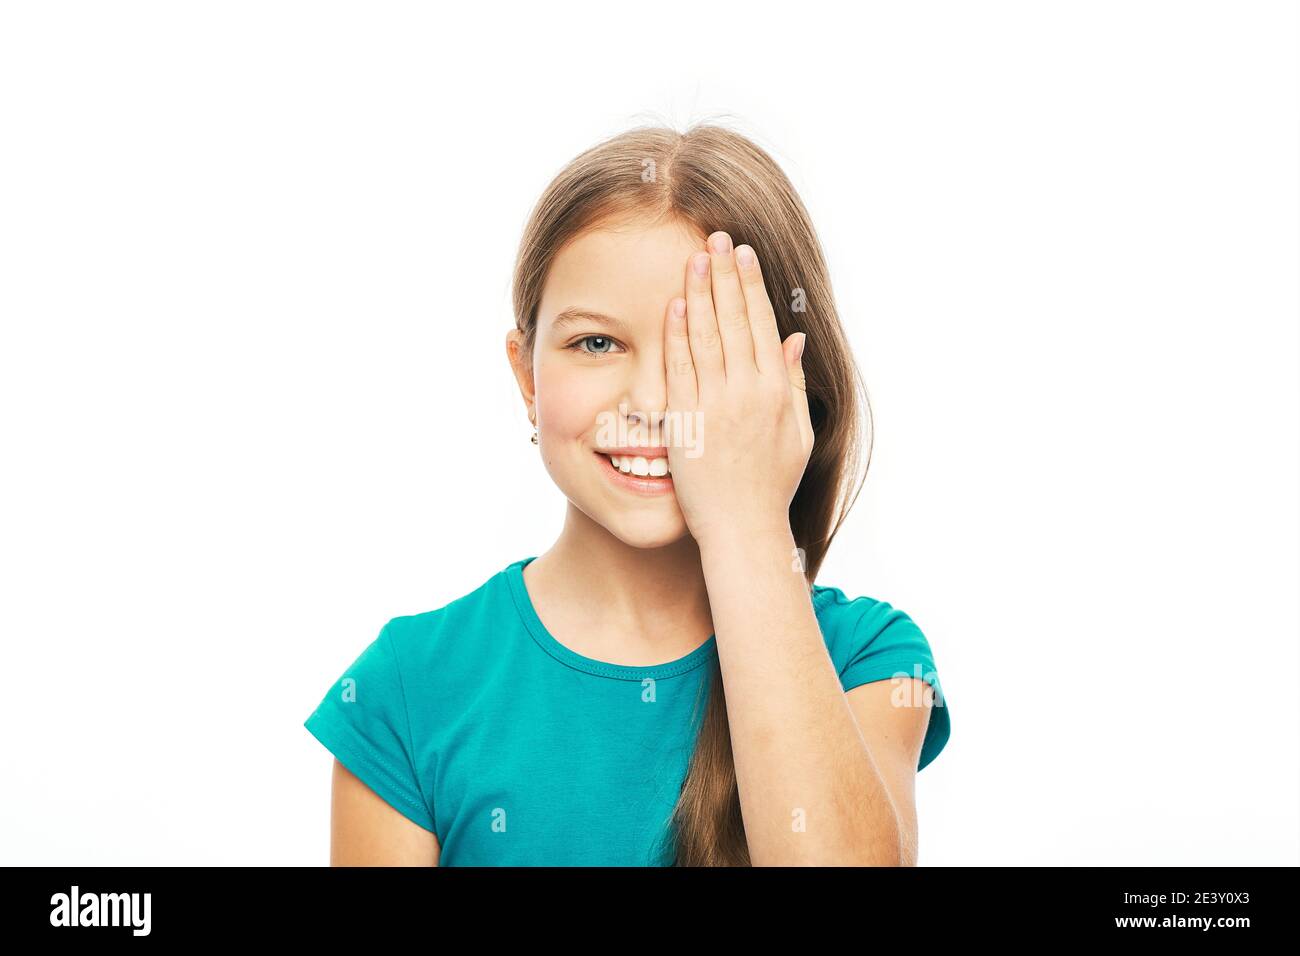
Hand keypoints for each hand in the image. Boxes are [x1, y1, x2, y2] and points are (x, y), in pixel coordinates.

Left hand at [662, 231, 813, 547]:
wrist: (742, 530)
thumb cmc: (770, 487)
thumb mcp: (797, 433)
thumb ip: (793, 382)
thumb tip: (794, 337)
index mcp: (776, 391)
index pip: (761, 323)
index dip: (750, 284)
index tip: (742, 253)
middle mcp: (747, 392)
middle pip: (734, 320)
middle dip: (724, 275)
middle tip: (716, 237)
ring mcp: (715, 406)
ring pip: (706, 336)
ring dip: (699, 293)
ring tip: (694, 258)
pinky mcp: (687, 421)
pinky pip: (680, 369)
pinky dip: (676, 335)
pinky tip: (674, 305)